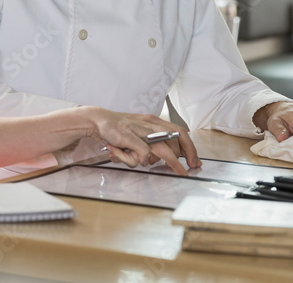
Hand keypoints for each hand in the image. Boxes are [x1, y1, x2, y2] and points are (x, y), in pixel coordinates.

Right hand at [83, 108, 200, 174]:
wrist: (98, 120)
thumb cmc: (119, 129)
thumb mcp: (139, 133)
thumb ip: (150, 144)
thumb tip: (158, 159)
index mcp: (154, 122)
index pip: (179, 132)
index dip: (190, 147)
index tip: (194, 160)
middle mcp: (150, 124)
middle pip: (177, 137)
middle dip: (187, 153)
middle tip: (190, 167)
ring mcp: (140, 131)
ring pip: (163, 148)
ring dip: (173, 161)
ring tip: (179, 171)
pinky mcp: (129, 137)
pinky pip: (142, 153)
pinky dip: (143, 160)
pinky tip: (139, 161)